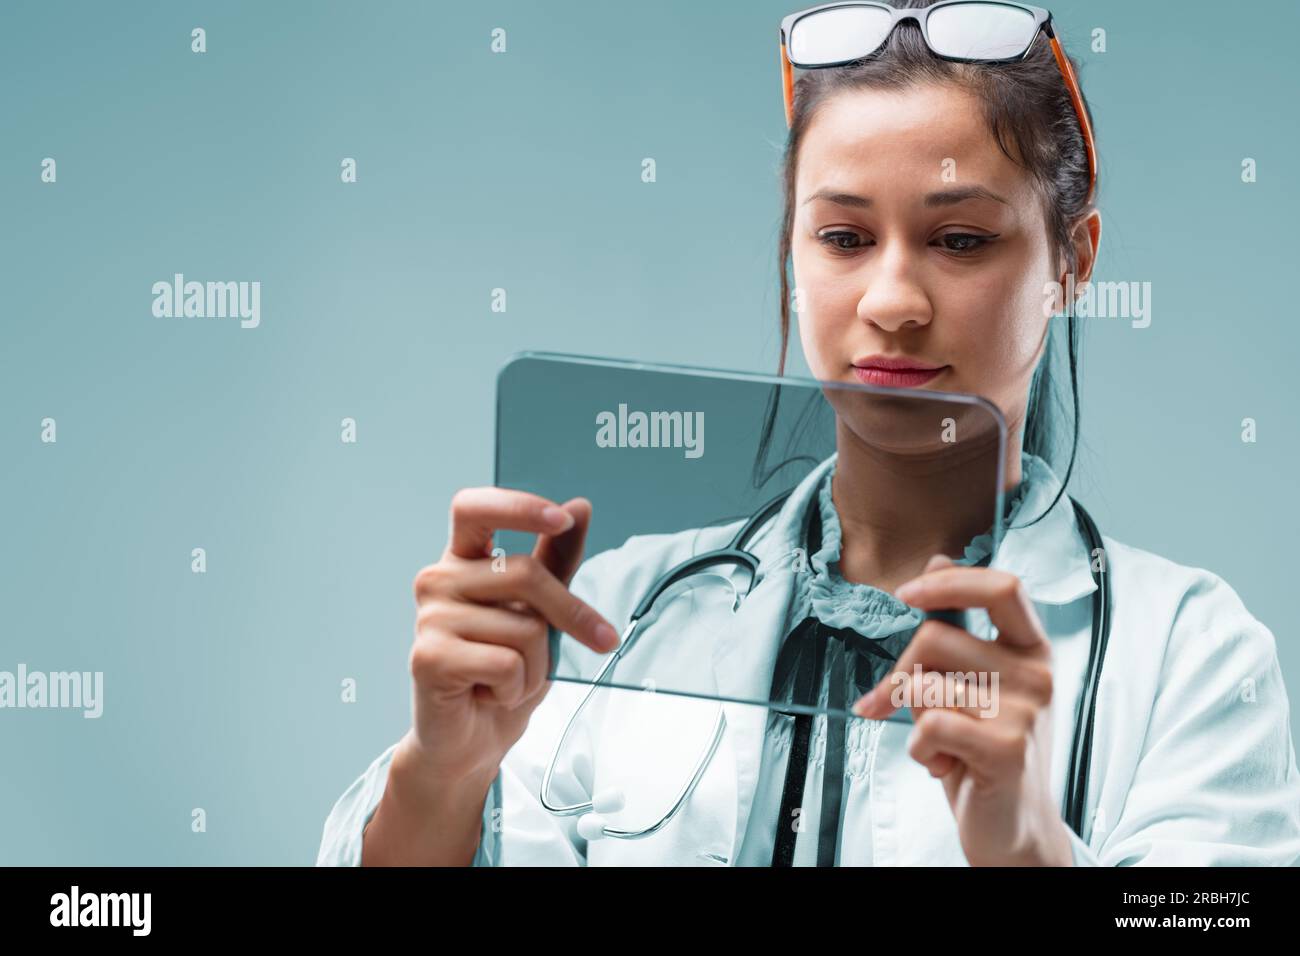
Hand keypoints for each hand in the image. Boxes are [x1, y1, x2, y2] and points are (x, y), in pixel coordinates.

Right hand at [403, 488, 619, 784]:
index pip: (474, 508)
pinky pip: (506, 663)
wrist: (472, 740)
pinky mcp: (428, 657)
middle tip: (601, 640)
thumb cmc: (503, 672)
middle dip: (572, 614)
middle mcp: (437, 580)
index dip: (518, 507)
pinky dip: (516, 687)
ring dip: (536, 666)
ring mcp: (429, 618)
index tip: (560, 520)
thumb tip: (580, 506)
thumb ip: (556, 561)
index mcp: (461, 560)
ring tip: (508, 679)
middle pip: (524, 574)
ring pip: (524, 628)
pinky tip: (491, 694)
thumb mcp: (542, 612)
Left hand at [852, 554, 1073, 865]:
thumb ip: (960, 627)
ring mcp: (1027, 711)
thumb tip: (938, 560)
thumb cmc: (984, 751)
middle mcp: (1038, 675)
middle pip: (936, 637)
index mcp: (1032, 649)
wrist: (1013, 830)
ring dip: (910, 720)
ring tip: (938, 745)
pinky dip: (919, 750)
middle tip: (895, 706)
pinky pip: (929, 724)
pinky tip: (942, 766)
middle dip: (900, 674)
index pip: (1002, 586)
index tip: (905, 595)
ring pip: (925, 685)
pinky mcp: (1007, 748)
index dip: (948, 581)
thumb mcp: (974, 683)